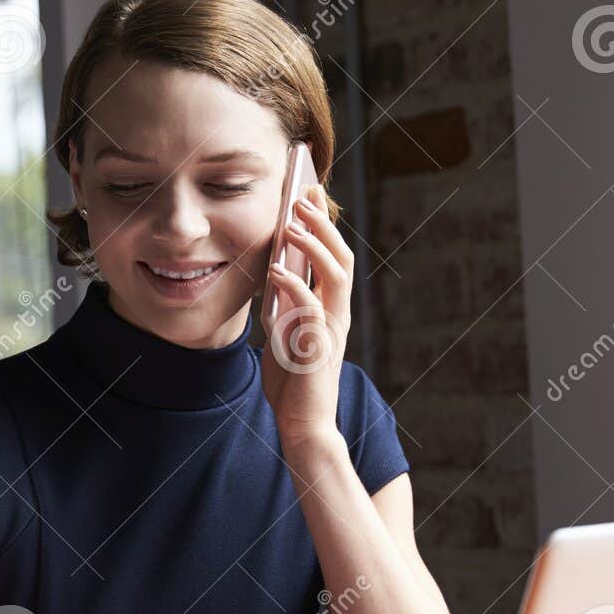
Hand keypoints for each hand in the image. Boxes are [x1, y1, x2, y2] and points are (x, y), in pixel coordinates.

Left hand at [260, 183, 352, 453]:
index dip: (323, 222)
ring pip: (336, 274)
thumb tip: (273, 267)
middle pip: (341, 256)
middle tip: (301, 194)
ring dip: (313, 245)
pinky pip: (311, 308)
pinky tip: (275, 271)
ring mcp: (332, 329)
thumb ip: (284, 302)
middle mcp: (338, 313)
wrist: (301, 423)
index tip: (307, 190)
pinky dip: (294, 286)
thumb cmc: (292, 380)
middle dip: (322, 222)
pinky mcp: (320, 348)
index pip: (333, 255)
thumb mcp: (284, 331)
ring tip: (289, 223)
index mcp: (331, 307)